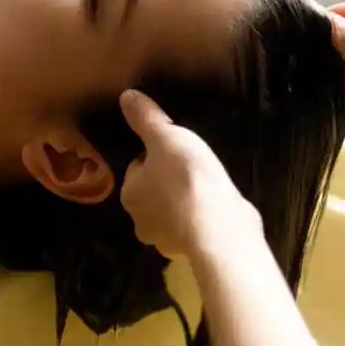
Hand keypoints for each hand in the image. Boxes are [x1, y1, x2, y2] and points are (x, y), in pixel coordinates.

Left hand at [119, 90, 260, 257]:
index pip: (137, 168)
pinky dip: (199, 217)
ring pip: (171, 211)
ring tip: (207, 185)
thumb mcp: (166, 138)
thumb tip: (125, 96)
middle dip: (168, 180)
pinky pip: (191, 227)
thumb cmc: (188, 178)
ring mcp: (165, 240)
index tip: (176, 151)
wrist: (219, 226)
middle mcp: (140, 221)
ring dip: (184, 201)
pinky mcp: (190, 249)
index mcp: (129, 193)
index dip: (156, 156)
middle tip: (193, 167)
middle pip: (153, 191)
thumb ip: (146, 118)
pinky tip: (215, 206)